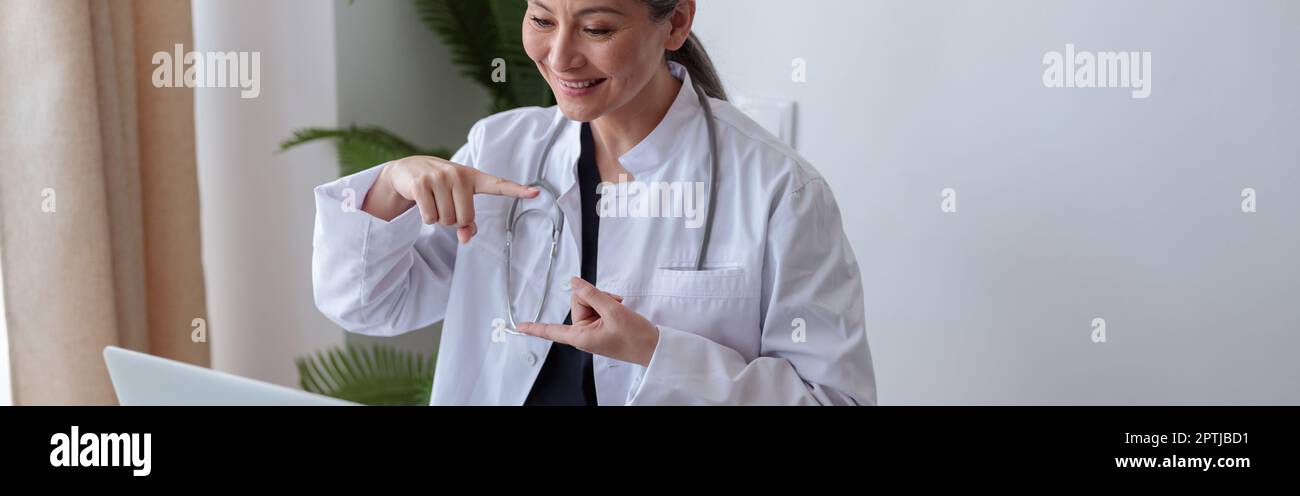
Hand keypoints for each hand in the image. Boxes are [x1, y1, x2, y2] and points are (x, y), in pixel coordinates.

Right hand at [362, 156, 539, 242]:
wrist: (407, 169)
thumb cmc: (440, 187)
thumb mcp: (456, 200)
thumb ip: (467, 222)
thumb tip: (466, 238)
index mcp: (473, 177)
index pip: (498, 184)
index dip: (517, 190)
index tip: (535, 193)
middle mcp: (458, 174)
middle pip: (465, 218)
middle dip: (454, 221)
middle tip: (445, 206)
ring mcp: (439, 177)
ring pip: (446, 220)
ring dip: (438, 219)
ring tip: (434, 202)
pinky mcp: (421, 184)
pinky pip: (430, 218)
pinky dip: (426, 218)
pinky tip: (423, 203)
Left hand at [517, 277, 659, 366]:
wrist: (653, 347)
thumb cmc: (635, 338)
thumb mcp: (613, 311)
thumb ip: (593, 294)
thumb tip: (575, 282)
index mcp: (581, 336)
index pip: (551, 331)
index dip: (535, 328)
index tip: (519, 327)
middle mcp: (584, 333)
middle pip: (577, 303)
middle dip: (594, 297)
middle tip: (610, 303)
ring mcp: (592, 329)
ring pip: (588, 301)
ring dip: (603, 299)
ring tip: (617, 306)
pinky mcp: (601, 325)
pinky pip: (597, 305)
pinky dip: (607, 302)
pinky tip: (617, 306)